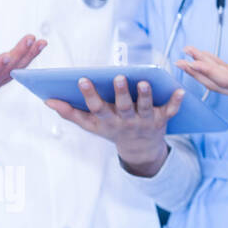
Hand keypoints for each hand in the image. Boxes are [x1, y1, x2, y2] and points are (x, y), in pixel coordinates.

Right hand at [45, 75, 183, 177]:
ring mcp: (145, 120)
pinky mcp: (163, 119)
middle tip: (119, 77)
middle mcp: (127, 121)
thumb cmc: (112, 129)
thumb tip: (48, 101)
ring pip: (146, 107)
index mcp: (108, 121)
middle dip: (121, 93)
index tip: (82, 79)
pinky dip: (176, 101)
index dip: (89, 95)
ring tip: (145, 82)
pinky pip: (171, 110)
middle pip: (123, 107)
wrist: (140, 149)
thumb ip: (70, 113)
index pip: (96, 108)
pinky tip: (180, 90)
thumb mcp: (91, 125)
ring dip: (146, 95)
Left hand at [175, 43, 227, 108]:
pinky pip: (224, 77)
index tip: (194, 61)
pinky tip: (203, 59)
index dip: (209, 71)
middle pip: (215, 83)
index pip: (226, 80)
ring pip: (217, 81)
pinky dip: (212, 67)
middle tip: (179, 60)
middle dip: (196, 71)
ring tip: (185, 57)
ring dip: (200, 70)